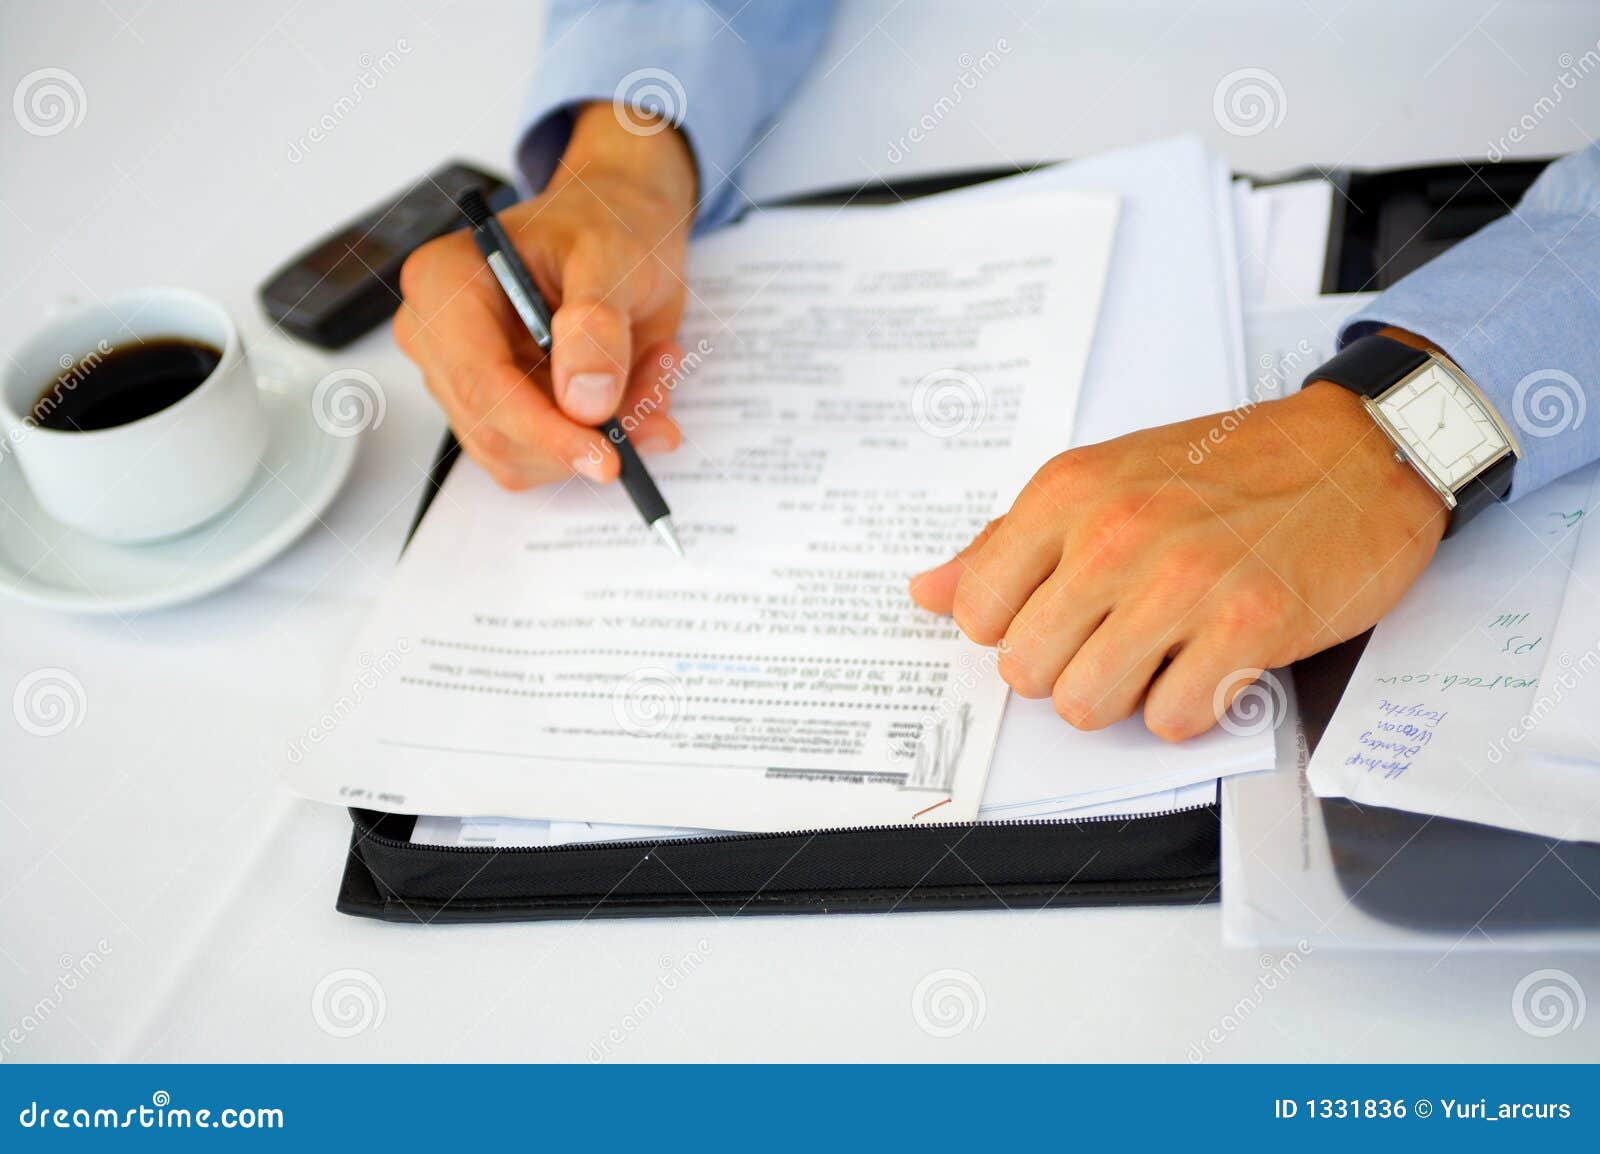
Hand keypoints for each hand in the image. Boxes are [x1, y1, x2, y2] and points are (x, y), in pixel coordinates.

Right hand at [395, 102, 697, 488]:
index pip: (479, 382)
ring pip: (524, 456)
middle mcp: (438, 337)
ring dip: (600, 434)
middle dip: (582, 434)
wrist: (619, 226)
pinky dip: (600, 436)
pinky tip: (633, 386)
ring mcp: (463, 378)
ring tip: (650, 372)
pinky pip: (546, 456)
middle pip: (496, 431)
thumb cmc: (605, 224)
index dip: (542, 431)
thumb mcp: (614, 257)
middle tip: (655, 396)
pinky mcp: (498, 408)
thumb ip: (596, 324)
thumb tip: (584, 399)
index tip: (605, 457)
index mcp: (444, 283)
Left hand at [908, 379, 1448, 740]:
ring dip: (1124, 696)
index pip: (977, 613)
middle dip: (1066, 670)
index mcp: (1067, 494)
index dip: (1017, 629)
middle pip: (1025, 672)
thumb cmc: (1230, 467)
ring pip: (1086, 706)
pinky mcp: (1249, 627)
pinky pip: (1169, 721)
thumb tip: (929, 592)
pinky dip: (1188, 707)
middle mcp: (1114, 535)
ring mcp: (1182, 583)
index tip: (1060, 613)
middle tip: (1117, 638)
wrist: (1357, 451)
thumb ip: (1009, 542)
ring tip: (1164, 652)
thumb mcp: (1104, 479)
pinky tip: (1212, 661)